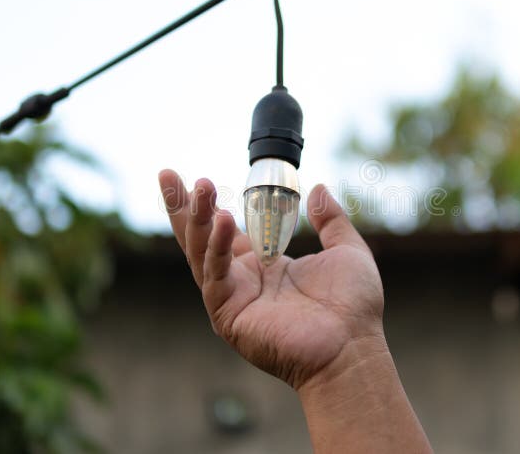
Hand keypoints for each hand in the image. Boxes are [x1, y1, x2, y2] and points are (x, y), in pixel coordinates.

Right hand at [158, 170, 384, 389]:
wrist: (353, 345)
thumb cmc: (353, 307)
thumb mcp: (346, 250)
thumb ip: (330, 220)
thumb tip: (319, 188)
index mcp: (263, 265)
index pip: (224, 229)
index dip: (207, 205)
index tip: (193, 177)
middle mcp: (242, 279)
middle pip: (200, 238)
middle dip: (182, 207)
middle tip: (167, 174)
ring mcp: (233, 297)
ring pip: (201, 253)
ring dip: (196, 218)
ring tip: (200, 186)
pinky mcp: (229, 314)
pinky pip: (216, 275)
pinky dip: (216, 247)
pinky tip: (223, 220)